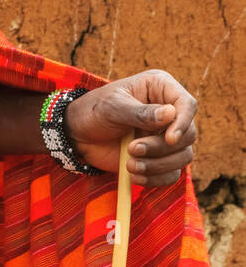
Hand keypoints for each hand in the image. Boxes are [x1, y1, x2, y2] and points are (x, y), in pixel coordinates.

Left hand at [64, 71, 196, 184]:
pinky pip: (172, 174)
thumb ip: (140, 112)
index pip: (187, 104)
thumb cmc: (94, 110)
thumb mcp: (113, 107)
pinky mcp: (160, 158)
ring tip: (129, 164)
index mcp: (160, 88)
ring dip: (157, 165)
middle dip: (161, 147)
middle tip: (133, 149)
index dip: (183, 122)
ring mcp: (166, 136)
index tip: (170, 139)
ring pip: (183, 156)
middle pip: (188, 135)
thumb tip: (171, 113)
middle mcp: (169, 112)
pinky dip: (155, 178)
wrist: (79, 134)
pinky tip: (133, 175)